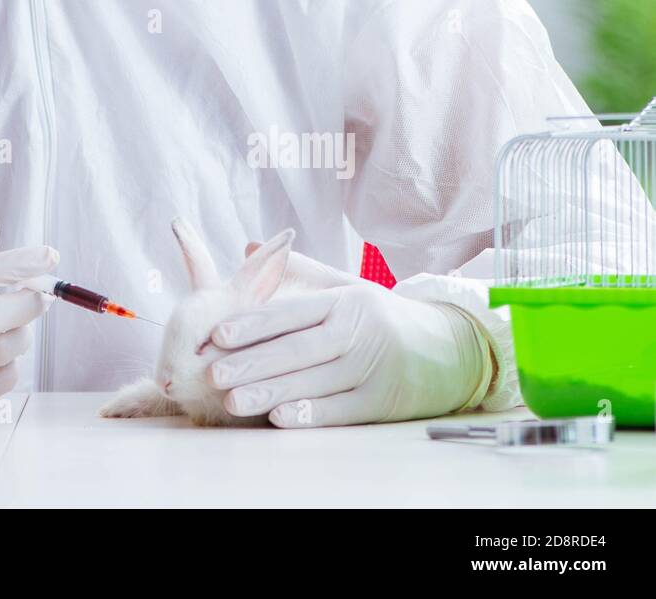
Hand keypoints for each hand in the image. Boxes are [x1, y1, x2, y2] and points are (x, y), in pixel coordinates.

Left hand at [205, 245, 488, 426]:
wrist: (450, 347)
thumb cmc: (381, 316)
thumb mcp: (347, 286)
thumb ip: (298, 270)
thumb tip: (249, 246)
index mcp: (343, 301)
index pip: (291, 313)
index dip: (253, 325)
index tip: (217, 335)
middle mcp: (356, 332)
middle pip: (297, 349)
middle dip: (252, 362)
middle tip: (212, 373)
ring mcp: (371, 369)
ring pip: (314, 382)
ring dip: (271, 392)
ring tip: (232, 400)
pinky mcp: (383, 401)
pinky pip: (341, 409)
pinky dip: (310, 414)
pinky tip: (280, 417)